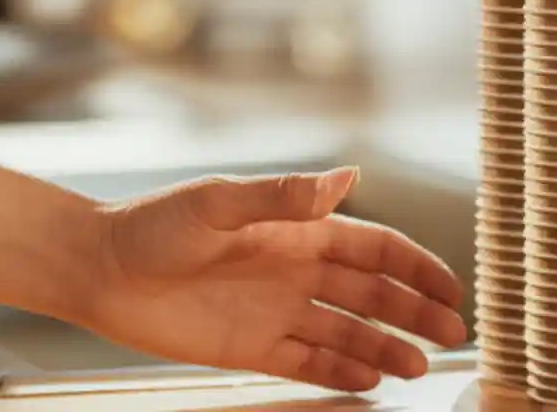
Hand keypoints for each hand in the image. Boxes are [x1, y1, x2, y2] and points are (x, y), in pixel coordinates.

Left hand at [87, 167, 467, 391]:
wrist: (102, 270)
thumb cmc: (154, 225)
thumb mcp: (219, 203)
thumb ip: (283, 196)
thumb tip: (348, 176)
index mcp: (297, 230)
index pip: (373, 248)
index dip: (415, 266)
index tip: (450, 284)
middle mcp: (296, 271)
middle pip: (372, 294)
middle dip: (415, 311)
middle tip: (454, 332)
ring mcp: (278, 311)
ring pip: (348, 332)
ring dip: (386, 347)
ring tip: (420, 366)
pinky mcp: (253, 347)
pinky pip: (309, 361)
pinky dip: (341, 371)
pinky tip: (370, 381)